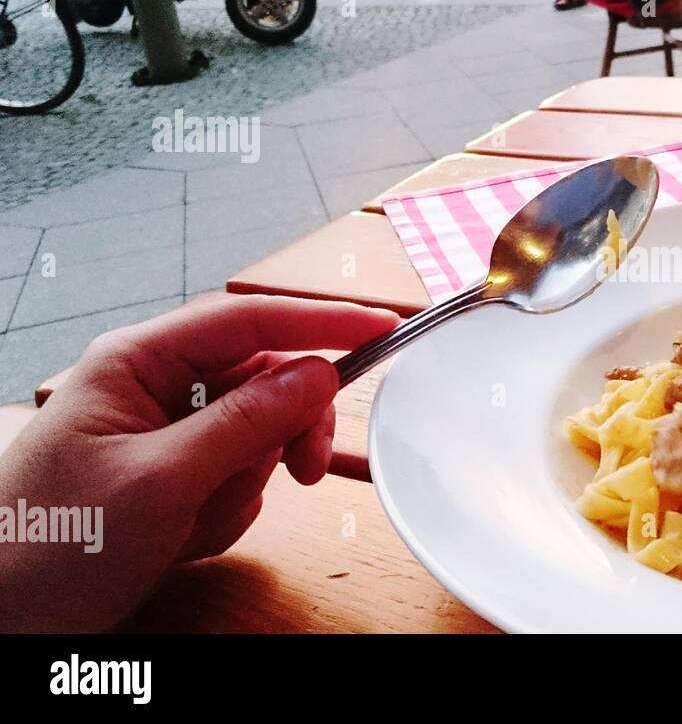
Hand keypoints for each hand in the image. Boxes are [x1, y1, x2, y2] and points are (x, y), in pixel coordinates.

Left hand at [0, 295, 398, 631]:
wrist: (4, 621)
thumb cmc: (53, 544)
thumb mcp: (160, 482)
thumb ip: (246, 423)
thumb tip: (319, 376)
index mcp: (137, 362)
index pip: (248, 320)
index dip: (321, 321)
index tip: (383, 327)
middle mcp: (154, 386)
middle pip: (264, 380)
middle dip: (284, 431)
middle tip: (304, 473)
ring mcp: (166, 434)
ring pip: (257, 436)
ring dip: (244, 485)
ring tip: (192, 525)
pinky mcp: (174, 477)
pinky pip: (238, 479)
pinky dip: (225, 512)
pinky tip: (179, 539)